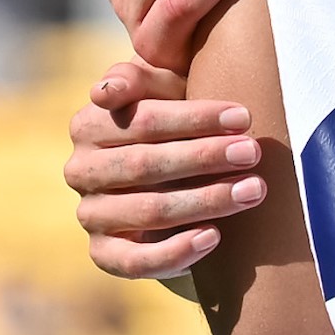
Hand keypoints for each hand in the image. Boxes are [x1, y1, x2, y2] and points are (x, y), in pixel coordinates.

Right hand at [67, 62, 268, 278]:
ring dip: (206, 201)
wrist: (166, 178)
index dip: (194, 118)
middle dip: (205, 157)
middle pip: (145, 165)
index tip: (244, 116)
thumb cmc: (171, 122)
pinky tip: (214, 236)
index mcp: (89, 124)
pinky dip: (175, 251)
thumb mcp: (160, 88)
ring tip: (253, 190)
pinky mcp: (104, 253)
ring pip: (148, 211)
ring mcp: (90, 214)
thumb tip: (106, 91)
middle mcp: (81, 170)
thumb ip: (141, 72)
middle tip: (253, 152)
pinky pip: (134, 262)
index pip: (142, 120)